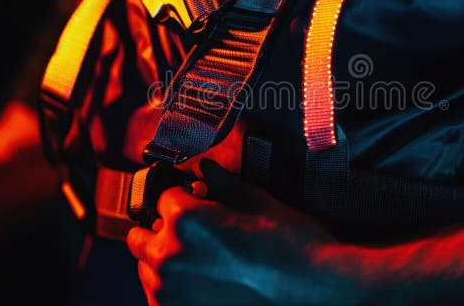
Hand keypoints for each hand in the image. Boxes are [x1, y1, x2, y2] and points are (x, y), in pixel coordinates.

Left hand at [127, 159, 368, 305]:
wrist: (317, 292)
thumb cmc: (294, 247)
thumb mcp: (259, 204)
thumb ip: (224, 185)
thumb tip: (207, 169)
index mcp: (186, 219)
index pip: (165, 197)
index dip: (186, 198)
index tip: (200, 203)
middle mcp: (169, 255)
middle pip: (145, 234)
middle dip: (167, 229)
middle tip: (200, 234)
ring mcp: (170, 293)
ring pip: (149, 269)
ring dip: (167, 261)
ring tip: (205, 262)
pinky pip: (161, 298)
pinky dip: (176, 290)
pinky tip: (206, 285)